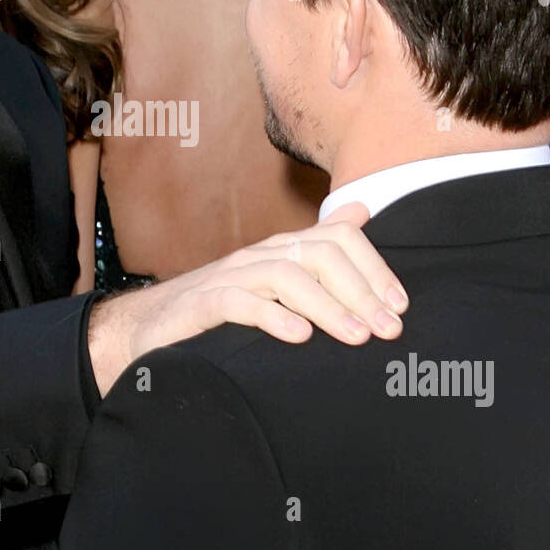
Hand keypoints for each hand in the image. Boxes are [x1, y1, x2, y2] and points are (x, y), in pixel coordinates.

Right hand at [87, 202, 407, 393]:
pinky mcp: (200, 305)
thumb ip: (318, 249)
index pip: (337, 238)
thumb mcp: (275, 280)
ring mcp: (228, 277)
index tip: (399, 307)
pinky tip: (298, 337)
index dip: (374, 268)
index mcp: (280, 250)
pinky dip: (271, 317)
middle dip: (359, 290)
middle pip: (317, 253)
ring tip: (356, 337)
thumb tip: (361, 212)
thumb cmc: (221, 310)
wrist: (150, 328)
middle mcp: (258, 256)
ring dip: (327, 306)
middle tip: (387, 329)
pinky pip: (238, 302)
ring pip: (284, 276)